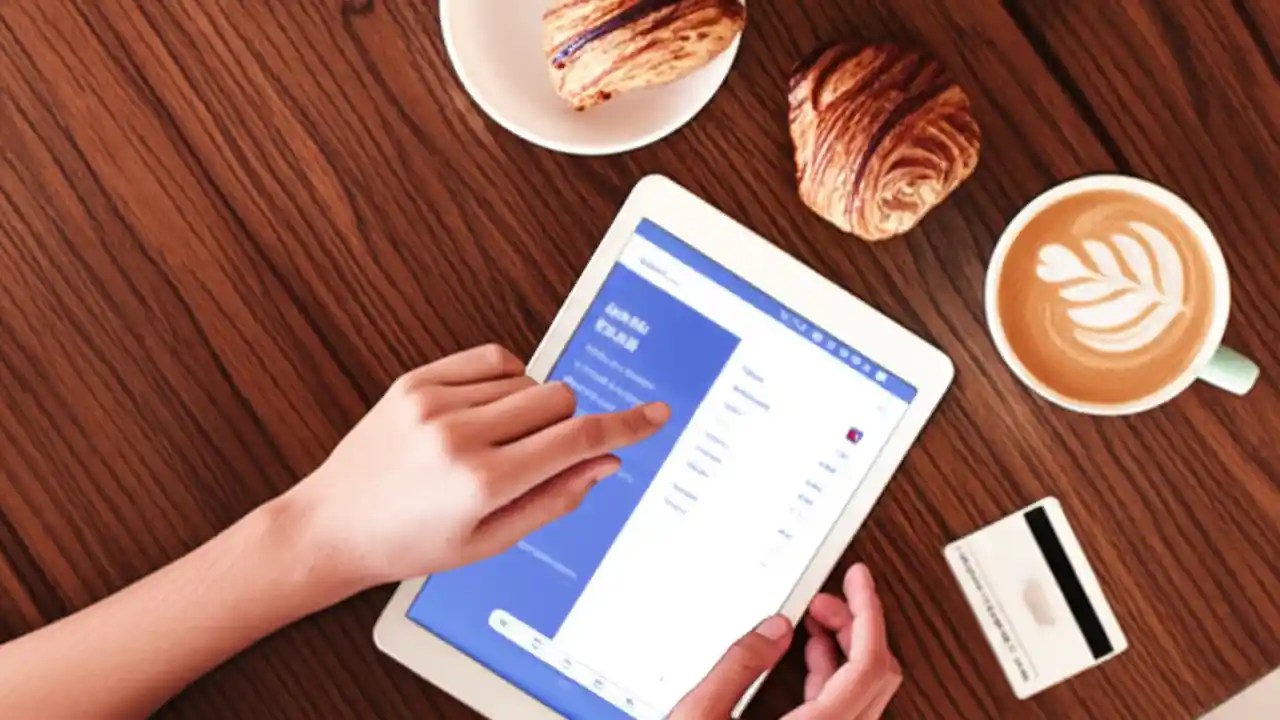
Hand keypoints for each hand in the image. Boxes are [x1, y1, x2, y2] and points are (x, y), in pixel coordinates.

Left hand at [282, 344, 668, 591]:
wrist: (333, 524)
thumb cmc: (410, 543)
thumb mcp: (490, 541)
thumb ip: (556, 498)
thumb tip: (604, 462)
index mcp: (483, 483)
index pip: (575, 441)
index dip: (624, 426)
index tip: (654, 415)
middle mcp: (460, 436)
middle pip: (560, 400)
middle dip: (565, 424)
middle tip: (535, 456)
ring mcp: (433, 402)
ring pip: (530, 380)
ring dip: (530, 406)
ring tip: (493, 443)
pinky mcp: (416, 380)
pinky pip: (493, 359)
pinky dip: (504, 382)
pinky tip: (482, 413)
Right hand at [671, 564, 900, 719]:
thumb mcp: (699, 717)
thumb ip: (738, 666)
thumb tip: (776, 628)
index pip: (868, 665)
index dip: (869, 614)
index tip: (859, 581)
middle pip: (877, 676)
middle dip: (857, 626)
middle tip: (826, 600)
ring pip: (867, 694)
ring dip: (848, 650)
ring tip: (815, 623)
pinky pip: (848, 710)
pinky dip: (836, 675)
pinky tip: (810, 657)